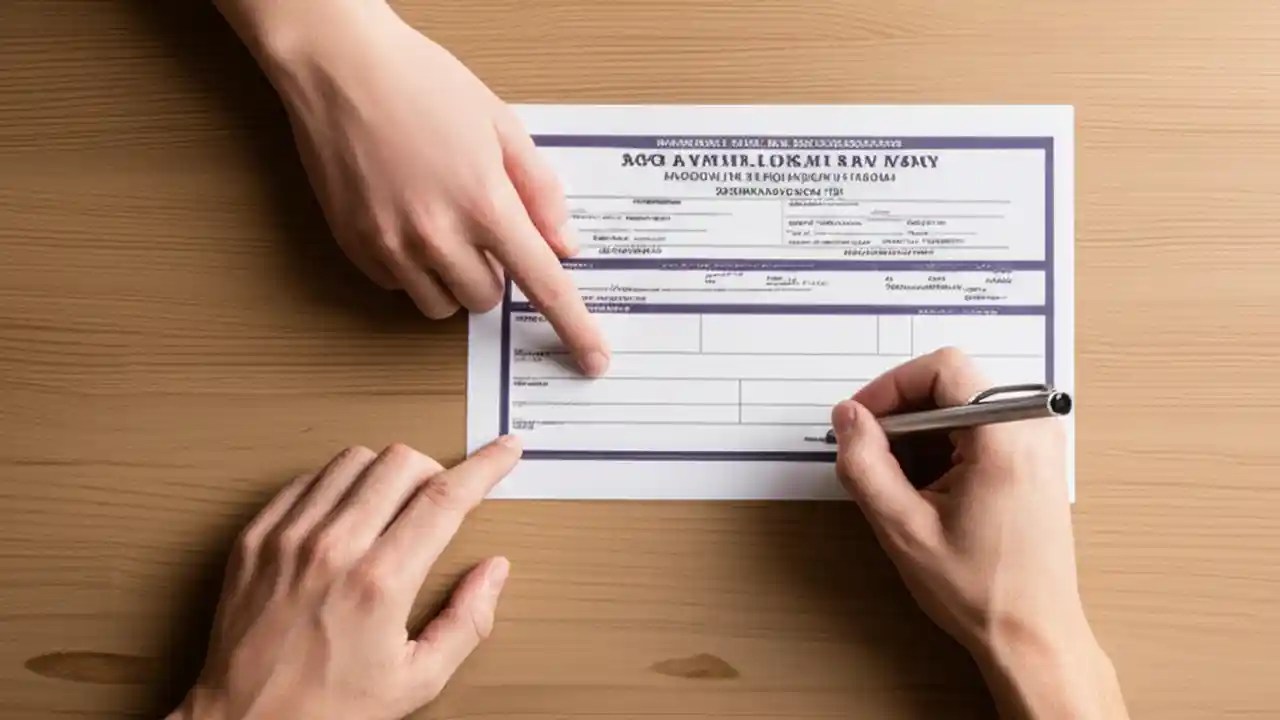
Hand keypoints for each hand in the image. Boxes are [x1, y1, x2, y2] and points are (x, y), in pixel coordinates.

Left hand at [169, 438, 520, 719]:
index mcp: (379, 582)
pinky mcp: (255, 537)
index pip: (445, 498)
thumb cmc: (326, 710)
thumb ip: (466, 621)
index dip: (484, 466)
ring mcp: (287, 537)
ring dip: (384, 472)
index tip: (505, 450)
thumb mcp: (416, 680)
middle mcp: (332, 548)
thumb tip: (494, 571)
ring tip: (392, 506)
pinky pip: (306, 480)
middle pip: (400, 463)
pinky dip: (336, 485)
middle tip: (441, 497)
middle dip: (435, 470)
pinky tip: (345, 514)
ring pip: (352, 460)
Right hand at [216, 0, 608, 375]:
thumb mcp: (500, 125)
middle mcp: (438, 234)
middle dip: (494, 273)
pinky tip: (403, 216)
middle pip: (487, 300)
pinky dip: (410, 267)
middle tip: (479, 225)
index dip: (574, 327)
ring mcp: (390, 245)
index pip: (542, 284)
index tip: (594, 360)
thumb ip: (539, 190)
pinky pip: (397, 286)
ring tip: (439, 223)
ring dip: (452, 278)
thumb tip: (563, 244)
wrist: (338, 66)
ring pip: (441, 305)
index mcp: (485, 202)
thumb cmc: (421, 83)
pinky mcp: (355, 247)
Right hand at [831, 349, 1126, 718]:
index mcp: (1006, 438)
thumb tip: (847, 417)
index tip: (861, 421)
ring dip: (921, 432)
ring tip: (900, 484)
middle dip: (902, 413)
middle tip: (872, 456)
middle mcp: (1033, 429)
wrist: (1034, 636)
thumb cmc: (978, 591)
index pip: (943, 368)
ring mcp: (1040, 443)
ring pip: (963, 404)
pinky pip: (981, 427)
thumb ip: (866, 465)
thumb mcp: (904, 529)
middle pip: (953, 382)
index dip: (891, 385)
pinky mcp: (1037, 461)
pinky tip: (928, 491)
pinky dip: (944, 446)